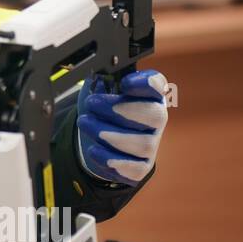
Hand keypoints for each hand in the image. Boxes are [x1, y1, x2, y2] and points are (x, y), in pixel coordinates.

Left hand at [76, 68, 168, 184]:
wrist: (100, 140)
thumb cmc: (102, 110)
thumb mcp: (98, 90)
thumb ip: (99, 80)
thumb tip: (94, 72)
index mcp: (147, 96)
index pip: (158, 85)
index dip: (146, 83)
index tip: (125, 83)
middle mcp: (155, 120)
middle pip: (154, 115)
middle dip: (121, 110)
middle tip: (93, 104)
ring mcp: (151, 145)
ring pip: (142, 144)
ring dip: (109, 134)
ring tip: (85, 123)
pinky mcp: (141, 166)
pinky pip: (135, 168)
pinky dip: (113, 160)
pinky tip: (94, 150)